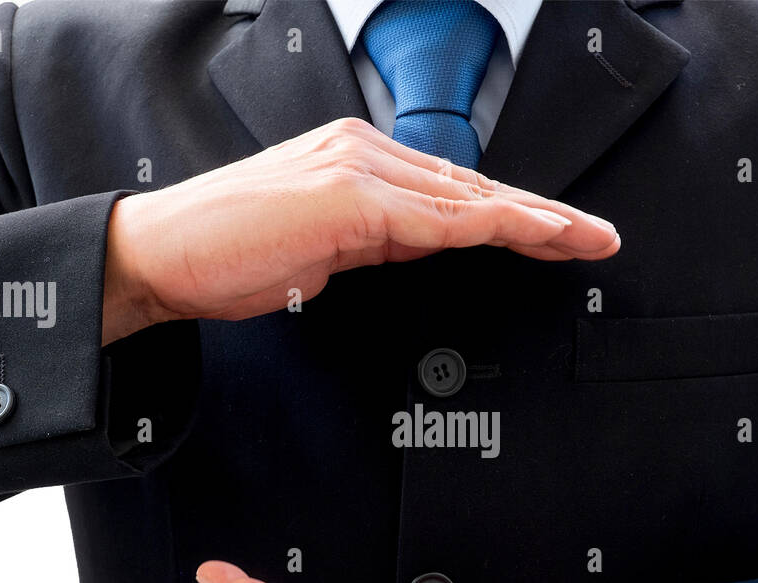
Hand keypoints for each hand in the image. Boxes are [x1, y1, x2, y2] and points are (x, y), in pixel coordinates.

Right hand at [102, 117, 620, 343]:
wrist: (158, 255)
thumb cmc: (225, 254)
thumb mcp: (321, 248)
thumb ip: (375, 239)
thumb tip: (422, 244)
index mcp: (356, 161)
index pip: (453, 191)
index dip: (513, 214)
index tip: (559, 235)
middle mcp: (362, 152)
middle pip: (474, 188)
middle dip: (544, 215)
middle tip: (600, 237)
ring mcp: (356, 169)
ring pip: (469, 198)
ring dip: (538, 220)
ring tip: (589, 240)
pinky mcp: (347, 198)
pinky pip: (438, 218)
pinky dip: (494, 228)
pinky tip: (537, 237)